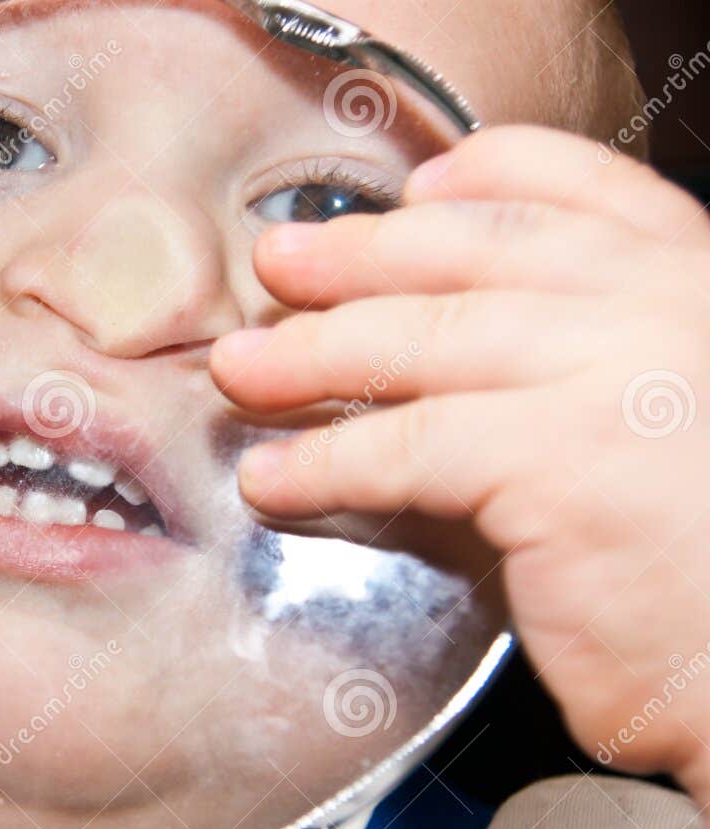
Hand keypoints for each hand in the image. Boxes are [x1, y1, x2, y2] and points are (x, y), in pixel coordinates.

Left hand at [212, 126, 709, 824]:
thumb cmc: (709, 571)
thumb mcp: (652, 428)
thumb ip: (560, 376)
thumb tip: (410, 366)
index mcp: (696, 286)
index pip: (576, 191)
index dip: (478, 182)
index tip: (408, 194)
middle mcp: (666, 308)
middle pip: (476, 253)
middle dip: (359, 257)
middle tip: (276, 269)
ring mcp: (620, 374)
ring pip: (425, 341)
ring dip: (311, 356)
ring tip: (240, 374)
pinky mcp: (565, 461)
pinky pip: (410, 448)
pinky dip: (325, 463)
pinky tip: (274, 479)